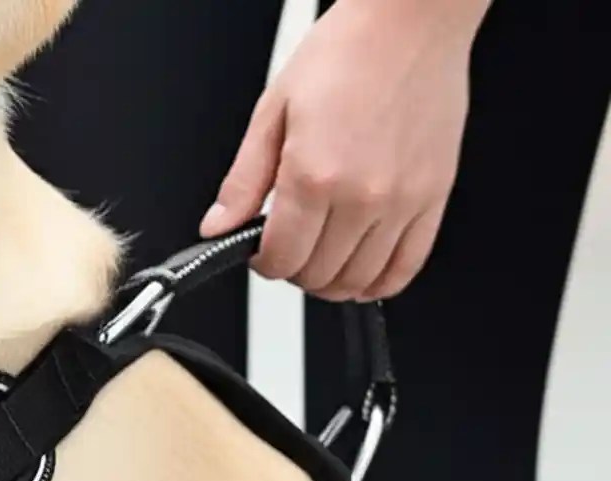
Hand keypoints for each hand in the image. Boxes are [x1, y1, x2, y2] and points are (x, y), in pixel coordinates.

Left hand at [199, 0, 488, 300]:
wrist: (408, 23)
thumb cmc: (345, 54)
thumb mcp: (272, 113)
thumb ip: (243, 182)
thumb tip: (218, 227)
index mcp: (313, 175)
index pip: (280, 258)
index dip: (262, 263)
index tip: (260, 250)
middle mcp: (361, 195)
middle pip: (317, 275)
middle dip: (293, 271)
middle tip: (287, 247)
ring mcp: (402, 201)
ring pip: (359, 280)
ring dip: (332, 281)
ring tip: (320, 256)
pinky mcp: (435, 198)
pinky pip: (407, 266)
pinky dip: (379, 281)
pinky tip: (361, 269)